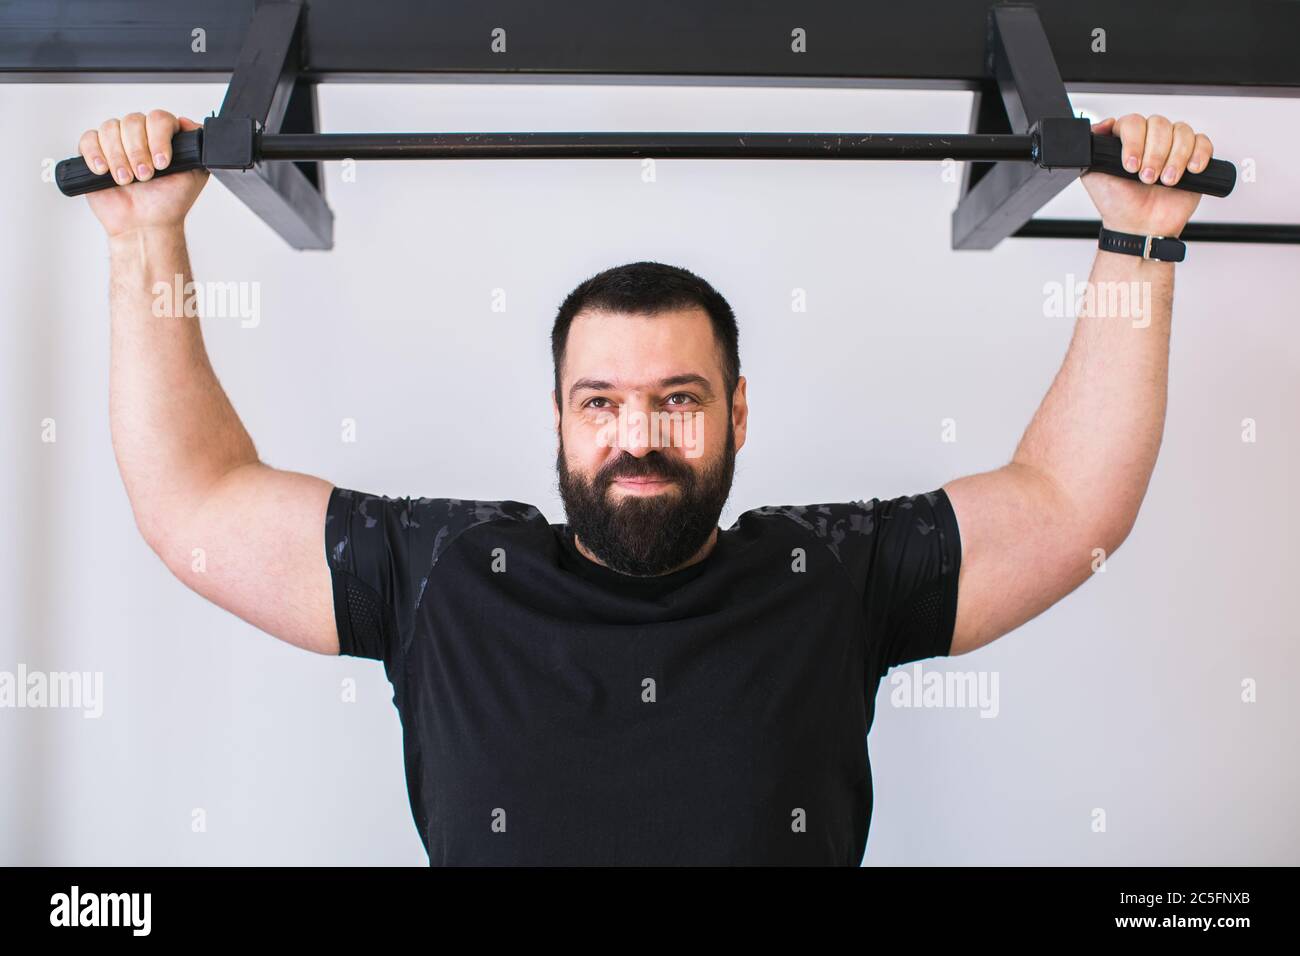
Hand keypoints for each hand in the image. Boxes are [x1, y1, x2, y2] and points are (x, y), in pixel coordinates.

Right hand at [78, 110, 209, 238]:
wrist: (145, 224)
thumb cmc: (168, 202)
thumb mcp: (195, 175)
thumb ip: (197, 147)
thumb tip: (188, 123)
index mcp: (163, 136)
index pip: (159, 119)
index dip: (159, 139)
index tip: (163, 163)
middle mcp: (140, 135)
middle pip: (133, 121)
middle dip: (138, 152)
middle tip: (145, 176)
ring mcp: (116, 142)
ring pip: (110, 128)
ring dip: (119, 157)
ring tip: (126, 180)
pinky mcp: (95, 152)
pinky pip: (88, 139)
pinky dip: (95, 154)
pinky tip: (104, 170)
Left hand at [1080, 114, 1214, 237]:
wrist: (1140, 227)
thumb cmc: (1118, 204)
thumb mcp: (1094, 175)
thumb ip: (1093, 148)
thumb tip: (1101, 126)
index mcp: (1127, 140)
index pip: (1134, 123)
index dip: (1134, 142)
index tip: (1130, 166)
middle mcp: (1150, 140)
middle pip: (1159, 124)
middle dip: (1155, 154)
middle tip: (1147, 178)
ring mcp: (1173, 147)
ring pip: (1182, 132)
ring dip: (1175, 158)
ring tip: (1166, 181)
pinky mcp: (1193, 157)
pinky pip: (1203, 142)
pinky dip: (1198, 155)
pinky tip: (1190, 170)